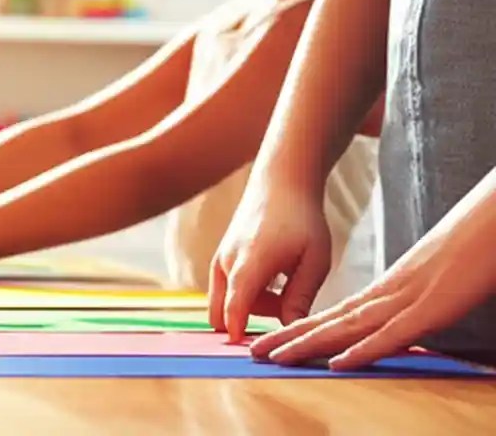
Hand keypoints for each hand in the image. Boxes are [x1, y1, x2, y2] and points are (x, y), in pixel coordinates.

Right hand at [209, 179, 331, 340]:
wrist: (280, 183)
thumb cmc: (302, 219)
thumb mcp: (314, 261)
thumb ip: (300, 298)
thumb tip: (290, 331)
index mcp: (251, 263)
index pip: (236, 307)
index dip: (238, 332)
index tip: (245, 352)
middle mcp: (227, 262)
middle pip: (225, 311)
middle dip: (247, 322)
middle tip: (283, 312)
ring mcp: (220, 259)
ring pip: (227, 300)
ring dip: (251, 306)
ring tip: (286, 289)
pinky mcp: (221, 257)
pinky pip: (227, 288)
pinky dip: (246, 294)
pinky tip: (274, 280)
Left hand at [250, 187, 495, 370]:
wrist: (490, 224)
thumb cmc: (467, 252)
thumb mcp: (430, 283)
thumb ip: (409, 301)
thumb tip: (396, 318)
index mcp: (387, 290)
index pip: (337, 314)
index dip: (303, 329)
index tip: (274, 341)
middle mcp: (387, 296)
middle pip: (331, 321)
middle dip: (291, 338)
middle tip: (253, 351)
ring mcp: (405, 302)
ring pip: (349, 327)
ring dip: (309, 344)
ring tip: (274, 357)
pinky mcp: (428, 311)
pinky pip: (391, 334)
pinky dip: (363, 350)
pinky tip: (336, 363)